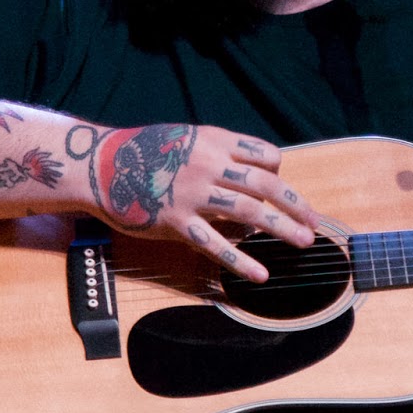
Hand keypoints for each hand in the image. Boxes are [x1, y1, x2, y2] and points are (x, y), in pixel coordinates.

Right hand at [81, 123, 317, 281]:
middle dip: (295, 204)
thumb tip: (249, 174)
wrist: (99, 165)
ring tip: (303, 242)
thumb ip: (216, 153)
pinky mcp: (177, 221)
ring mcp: (193, 194)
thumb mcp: (185, 138)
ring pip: (249, 211)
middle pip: (266, 184)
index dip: (279, 172)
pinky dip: (241, 260)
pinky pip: (215, 244)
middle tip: (313, 222)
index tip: (284, 190)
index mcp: (214, 141)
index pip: (265, 154)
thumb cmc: (143, 152)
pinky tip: (261, 274)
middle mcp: (208, 164)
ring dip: (282, 228)